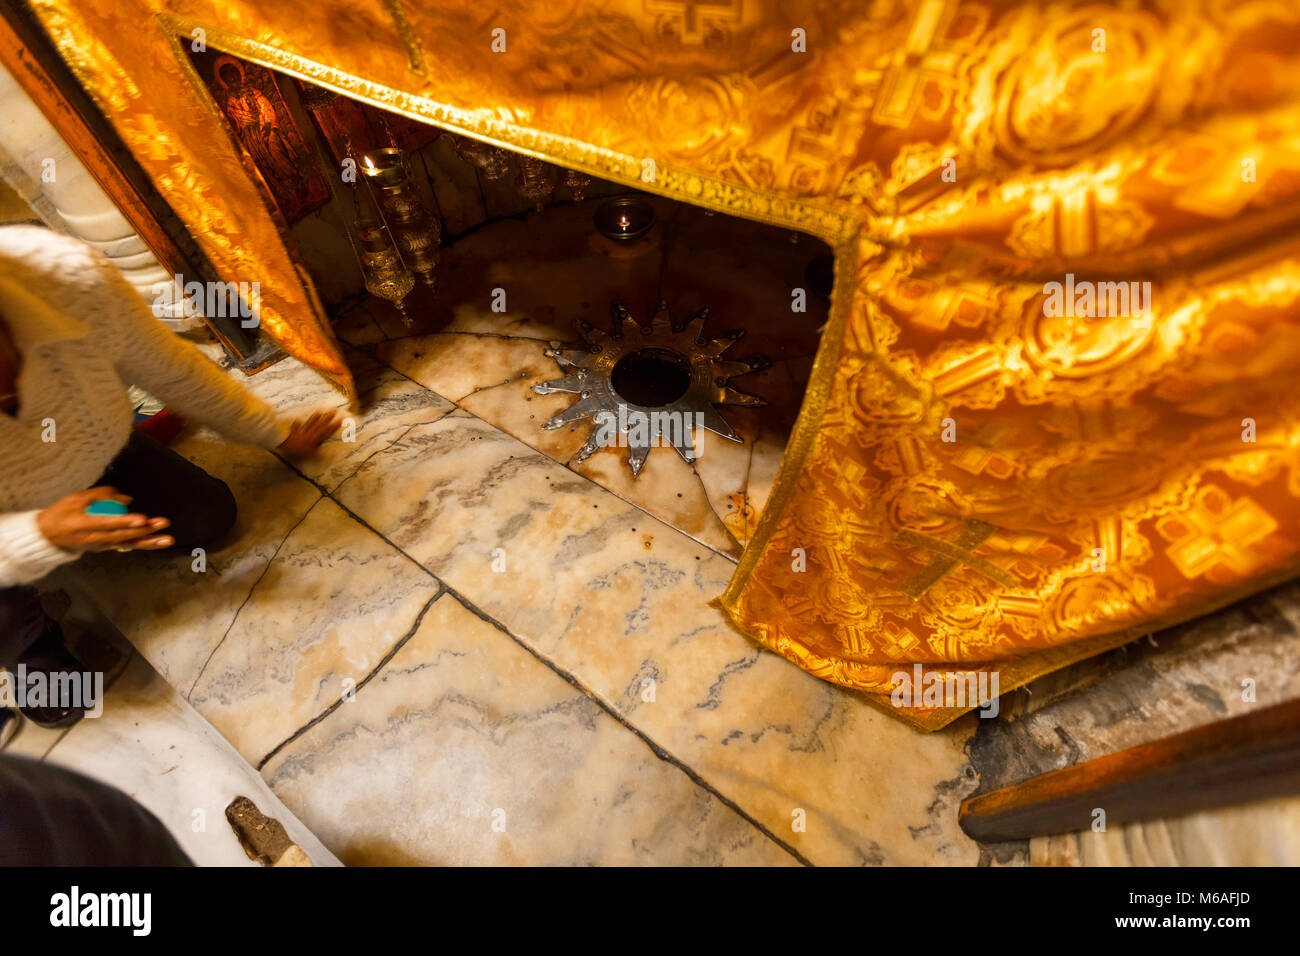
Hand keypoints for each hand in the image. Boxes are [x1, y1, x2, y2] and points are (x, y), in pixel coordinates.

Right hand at [36, 487, 172, 552]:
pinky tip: (160, 541)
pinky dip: (144, 544)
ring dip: (149, 541)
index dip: (125, 522)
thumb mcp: (76, 498)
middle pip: (123, 536)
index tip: (141, 520)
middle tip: (162, 522)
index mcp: (83, 525)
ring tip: (168, 539)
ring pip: (129, 544)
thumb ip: (101, 495)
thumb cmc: (62, 513)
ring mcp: (102, 545)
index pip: (107, 523)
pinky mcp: (107, 547)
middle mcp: (94, 539)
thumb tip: (127, 499)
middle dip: (144, 530)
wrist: (49, 535)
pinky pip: (128, 546)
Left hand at [277, 410, 341, 457]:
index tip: (340, 419)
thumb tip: (331, 455)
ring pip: (310, 423)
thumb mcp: (311, 456)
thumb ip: (320, 455)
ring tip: (320, 410)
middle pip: (320, 424)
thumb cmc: (299, 452)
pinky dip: (296, 424)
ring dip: (315, 417)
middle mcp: (310, 433)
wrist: (286, 447)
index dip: (334, 425)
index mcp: (315, 439)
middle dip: (327, 417)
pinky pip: (295, 428)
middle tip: (333, 410)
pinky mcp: (294, 433)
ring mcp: (302, 432)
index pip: (326, 430)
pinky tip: (297, 419)